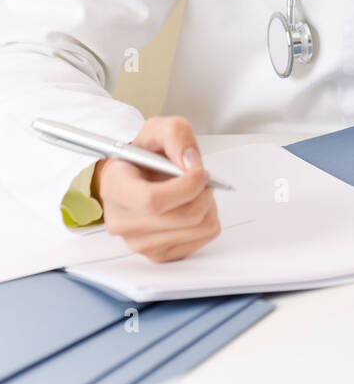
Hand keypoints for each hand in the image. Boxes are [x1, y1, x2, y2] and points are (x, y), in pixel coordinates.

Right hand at [93, 115, 220, 261]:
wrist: (133, 177)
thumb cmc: (143, 155)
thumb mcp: (158, 129)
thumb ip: (176, 135)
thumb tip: (190, 163)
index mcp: (115, 188)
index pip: (153, 201)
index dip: (186, 187)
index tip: (200, 173)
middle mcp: (121, 221)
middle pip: (183, 217)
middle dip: (204, 193)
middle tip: (203, 178)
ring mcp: (139, 243)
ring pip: (198, 229)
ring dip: (208, 205)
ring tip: (195, 191)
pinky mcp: (158, 255)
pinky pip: (202, 239)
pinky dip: (206, 219)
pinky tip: (191, 206)